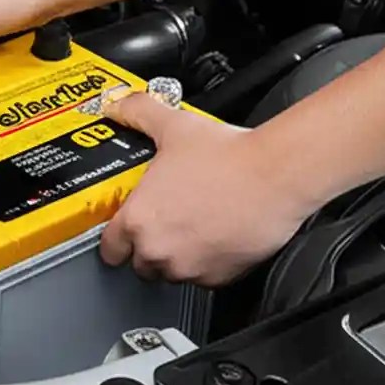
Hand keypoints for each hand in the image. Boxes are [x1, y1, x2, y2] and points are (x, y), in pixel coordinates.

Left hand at [99, 93, 321, 287]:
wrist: (275, 175)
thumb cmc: (228, 156)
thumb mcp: (174, 125)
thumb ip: (139, 113)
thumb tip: (120, 105)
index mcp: (139, 219)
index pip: (109, 249)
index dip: (116, 240)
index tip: (124, 233)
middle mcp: (159, 250)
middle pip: (141, 263)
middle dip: (150, 246)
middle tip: (167, 220)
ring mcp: (189, 269)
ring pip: (172, 272)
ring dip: (178, 256)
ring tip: (195, 224)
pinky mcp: (219, 279)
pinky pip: (204, 278)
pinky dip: (207, 263)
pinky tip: (217, 235)